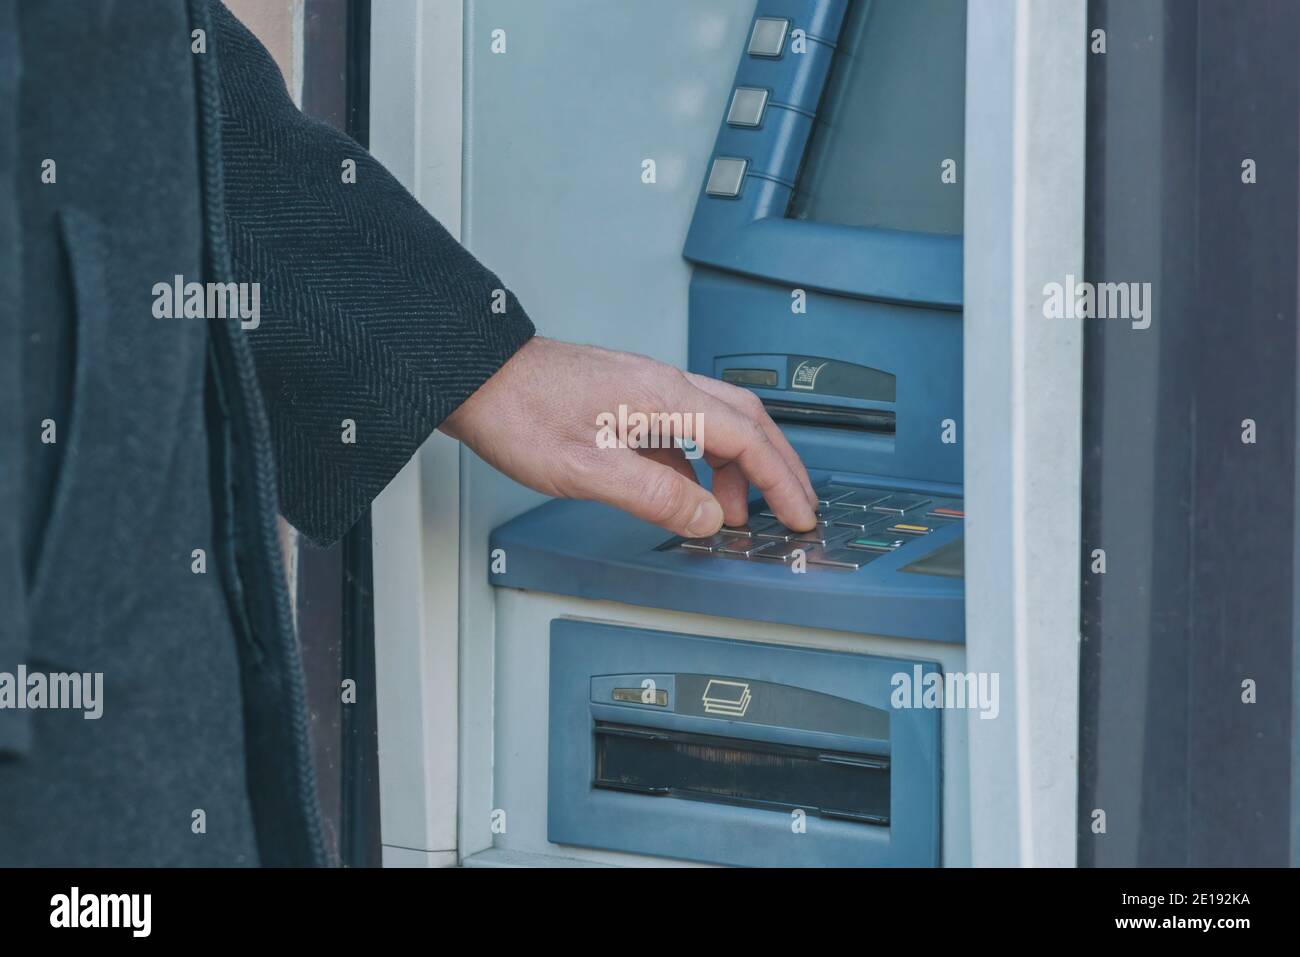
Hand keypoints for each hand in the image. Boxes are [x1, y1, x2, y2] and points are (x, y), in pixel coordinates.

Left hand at [440, 337, 817, 536]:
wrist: (472, 376)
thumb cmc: (517, 412)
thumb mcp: (588, 469)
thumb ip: (655, 496)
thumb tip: (707, 518)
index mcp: (663, 396)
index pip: (747, 437)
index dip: (781, 479)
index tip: (800, 513)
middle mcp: (661, 385)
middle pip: (746, 420)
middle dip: (779, 465)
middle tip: (797, 506)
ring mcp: (643, 389)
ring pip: (716, 423)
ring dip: (738, 466)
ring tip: (737, 513)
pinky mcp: (624, 399)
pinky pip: (682, 429)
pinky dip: (700, 462)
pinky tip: (688, 491)